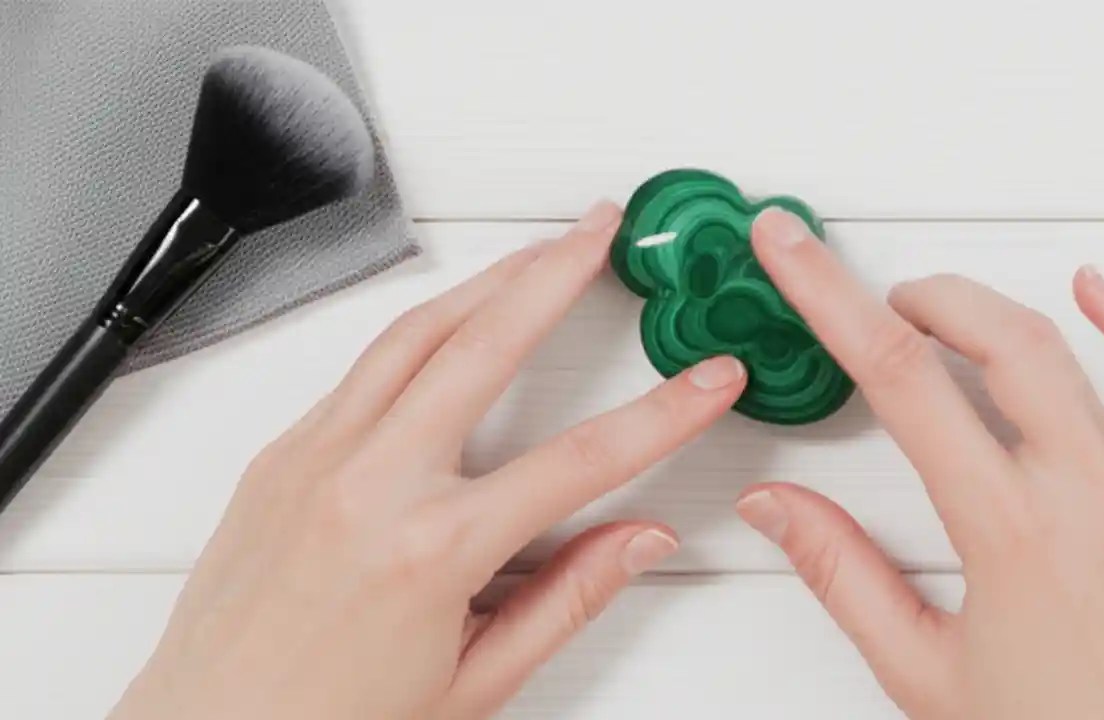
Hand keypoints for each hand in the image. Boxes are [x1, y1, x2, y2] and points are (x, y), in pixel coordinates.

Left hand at [108, 201, 746, 719]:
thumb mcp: (474, 682)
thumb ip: (565, 599)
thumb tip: (636, 540)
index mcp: (432, 550)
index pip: (581, 462)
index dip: (662, 414)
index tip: (705, 381)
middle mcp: (370, 484)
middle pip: (486, 345)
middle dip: (555, 272)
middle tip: (599, 228)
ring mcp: (316, 457)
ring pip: (414, 334)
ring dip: (485, 281)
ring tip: (533, 253)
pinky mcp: (281, 454)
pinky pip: (361, 370)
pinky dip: (418, 331)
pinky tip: (449, 322)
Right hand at [737, 209, 1103, 719]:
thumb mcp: (920, 669)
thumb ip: (841, 572)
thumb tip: (778, 503)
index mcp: (1011, 533)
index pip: (901, 380)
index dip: (832, 298)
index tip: (794, 251)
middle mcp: (1090, 499)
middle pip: (994, 340)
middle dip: (912, 294)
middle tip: (860, 290)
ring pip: (1076, 352)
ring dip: (995, 310)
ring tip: (941, 303)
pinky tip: (1101, 300)